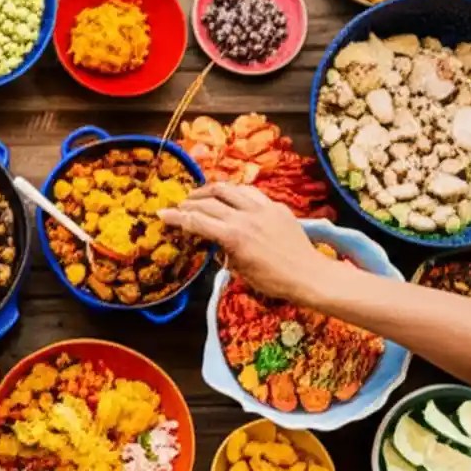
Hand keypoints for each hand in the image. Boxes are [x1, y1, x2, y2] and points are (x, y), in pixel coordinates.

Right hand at [158, 183, 335, 301]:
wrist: (308, 274)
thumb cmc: (273, 281)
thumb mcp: (240, 271)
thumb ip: (224, 252)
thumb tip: (215, 242)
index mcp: (233, 237)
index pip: (197, 222)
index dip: (177, 218)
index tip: (162, 214)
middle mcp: (245, 217)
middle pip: (209, 202)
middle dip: (189, 203)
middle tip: (179, 207)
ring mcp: (262, 208)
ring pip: (229, 189)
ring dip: (210, 190)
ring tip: (200, 195)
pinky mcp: (276, 206)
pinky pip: (250, 192)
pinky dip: (234, 191)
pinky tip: (230, 195)